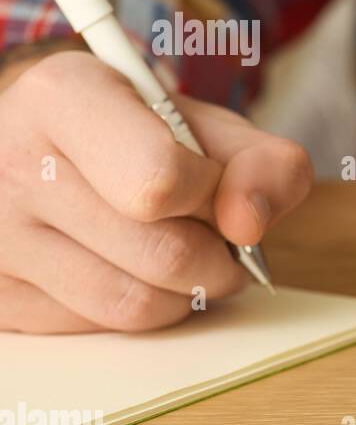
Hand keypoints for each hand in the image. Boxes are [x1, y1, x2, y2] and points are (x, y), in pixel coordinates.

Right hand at [0, 50, 312, 332]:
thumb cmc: (135, 136)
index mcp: (65, 96)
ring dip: (185, 294)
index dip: (213, 197)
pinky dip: (139, 309)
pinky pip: (99, 328)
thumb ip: (262, 162)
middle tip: (218, 238)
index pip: (161, 181)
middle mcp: (12, 160)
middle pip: (164, 254)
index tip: (215, 187)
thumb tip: (250, 224)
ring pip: (135, 305)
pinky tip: (129, 270)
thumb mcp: (206, 126)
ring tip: (182, 255)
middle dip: (217, 257)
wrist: (42, 150)